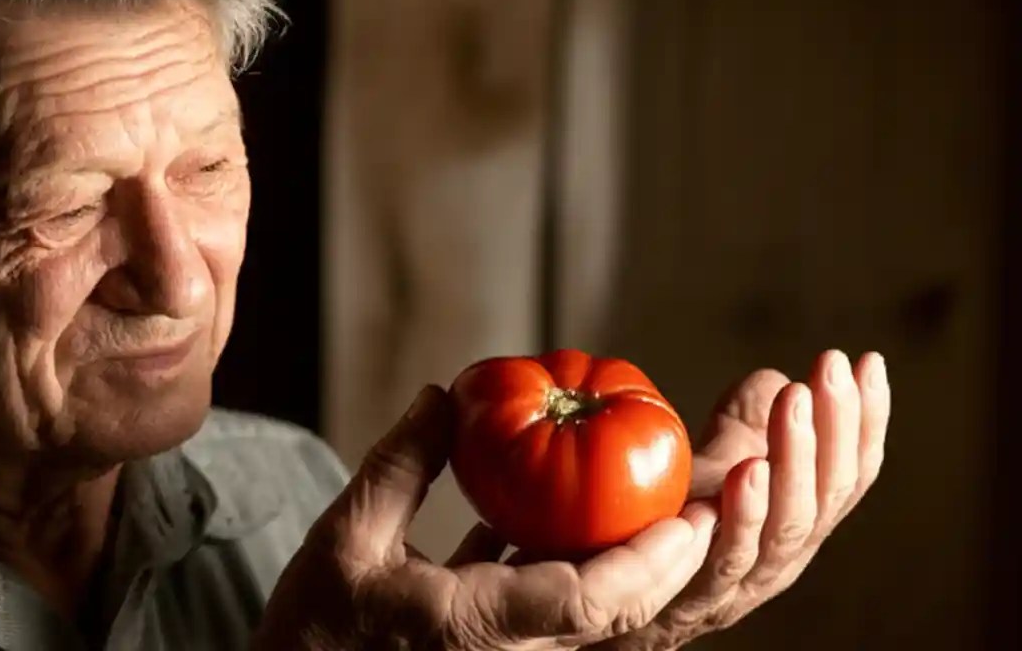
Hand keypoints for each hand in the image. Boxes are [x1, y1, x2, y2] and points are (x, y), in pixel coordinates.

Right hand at [252, 386, 719, 650]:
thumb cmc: (311, 628)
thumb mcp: (344, 536)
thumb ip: (400, 464)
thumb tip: (442, 396)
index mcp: (473, 623)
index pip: (584, 600)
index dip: (645, 562)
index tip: (686, 516)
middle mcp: (507, 650)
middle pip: (613, 614)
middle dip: (669, 564)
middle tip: (709, 502)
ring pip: (594, 613)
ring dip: (639, 563)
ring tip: (672, 503)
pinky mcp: (495, 647)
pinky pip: (556, 607)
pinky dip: (584, 566)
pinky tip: (587, 518)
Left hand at [584, 350, 890, 648]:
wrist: (603, 586)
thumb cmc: (663, 519)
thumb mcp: (713, 463)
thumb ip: (746, 425)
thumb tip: (775, 378)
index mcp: (797, 523)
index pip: (848, 473)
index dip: (865, 420)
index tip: (868, 361)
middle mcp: (782, 557)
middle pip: (829, 496)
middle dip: (837, 425)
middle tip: (830, 366)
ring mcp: (742, 582)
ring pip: (790, 526)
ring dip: (797, 457)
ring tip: (795, 400)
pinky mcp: (693, 597)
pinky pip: (729, 558)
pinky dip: (746, 513)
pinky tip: (750, 469)